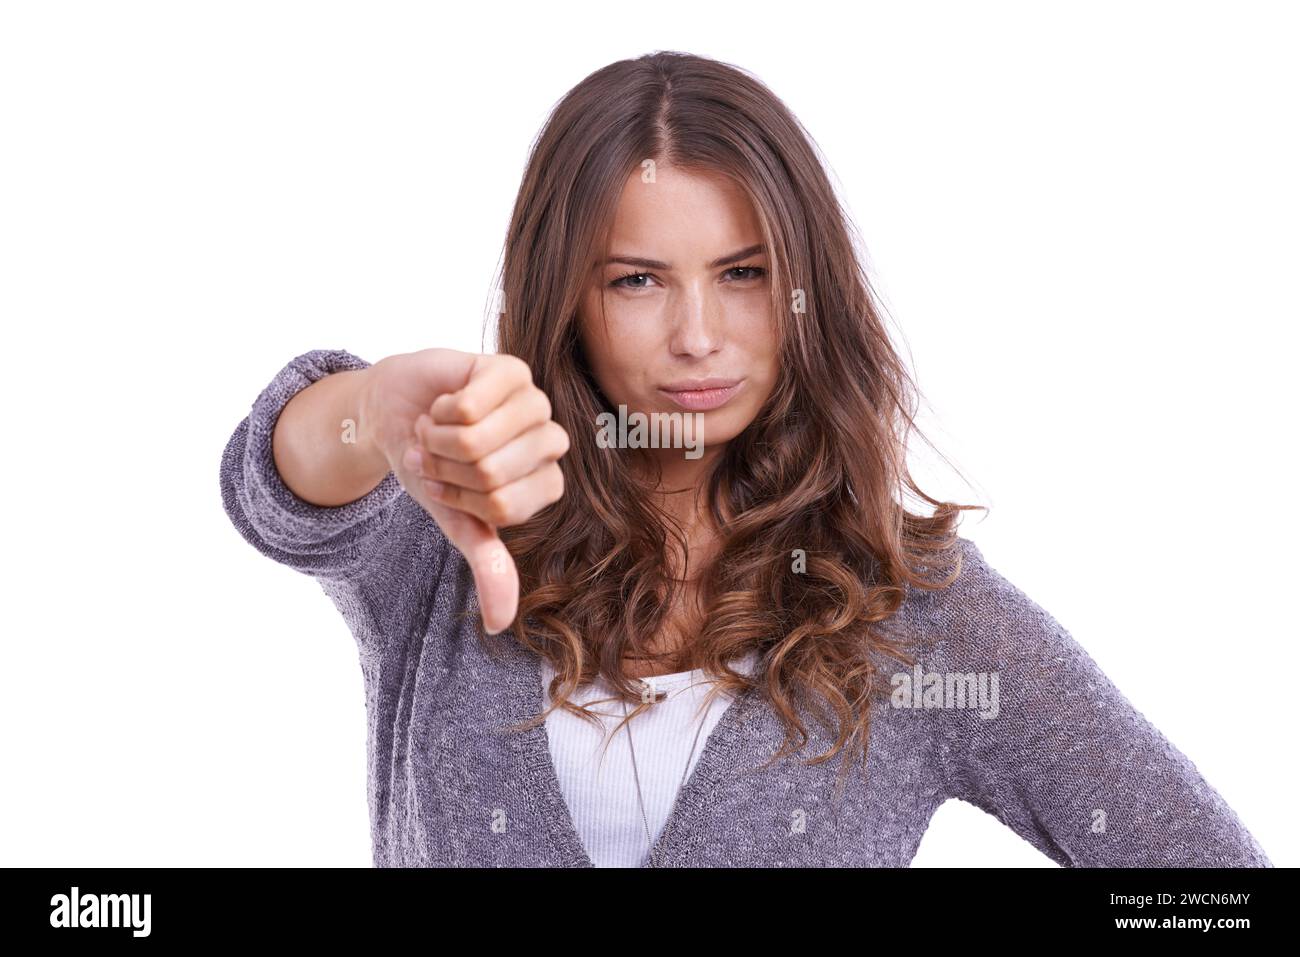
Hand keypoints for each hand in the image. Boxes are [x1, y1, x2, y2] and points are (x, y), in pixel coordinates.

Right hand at [358, 349, 569, 633]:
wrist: (395, 413)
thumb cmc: (432, 464)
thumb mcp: (455, 520)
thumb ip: (486, 563)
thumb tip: (500, 623)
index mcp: (544, 482)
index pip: (504, 507)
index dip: (462, 499)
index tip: (446, 487)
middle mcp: (548, 441)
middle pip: (493, 474)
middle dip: (446, 469)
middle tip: (438, 454)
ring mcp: (534, 401)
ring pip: (478, 440)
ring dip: (439, 440)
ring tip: (436, 430)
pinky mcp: (511, 370)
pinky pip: (468, 406)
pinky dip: (440, 412)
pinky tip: (444, 404)